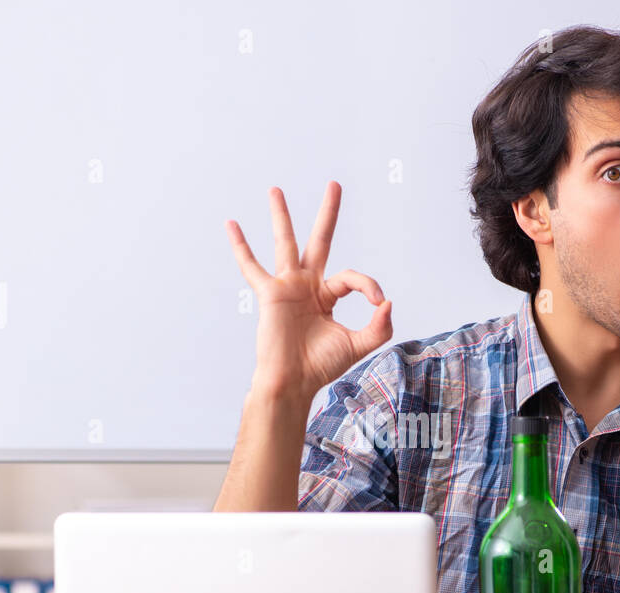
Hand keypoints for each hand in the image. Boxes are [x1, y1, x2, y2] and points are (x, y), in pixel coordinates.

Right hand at [225, 182, 392, 403]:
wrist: (294, 382)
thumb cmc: (320, 366)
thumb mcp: (359, 345)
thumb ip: (379, 326)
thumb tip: (388, 301)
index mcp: (326, 296)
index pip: (352, 277)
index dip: (368, 286)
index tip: (378, 303)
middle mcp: (307, 286)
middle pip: (319, 240)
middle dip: (328, 213)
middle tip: (335, 183)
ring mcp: (287, 287)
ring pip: (285, 243)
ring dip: (281, 216)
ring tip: (276, 190)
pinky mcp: (270, 293)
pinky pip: (251, 266)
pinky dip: (241, 247)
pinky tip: (232, 225)